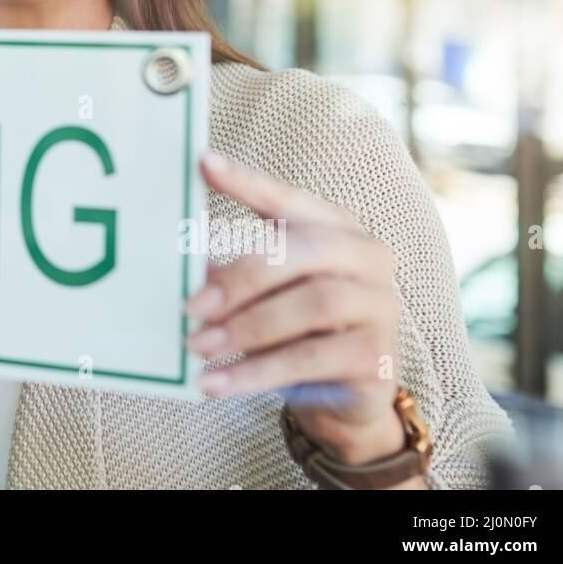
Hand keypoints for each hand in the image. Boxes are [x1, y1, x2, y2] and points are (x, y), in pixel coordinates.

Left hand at [185, 151, 404, 463]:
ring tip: (197, 347)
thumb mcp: (263, 294)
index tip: (204, 163)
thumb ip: (232, 269)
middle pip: (301, 252)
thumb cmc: (294, 330)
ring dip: (245, 328)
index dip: (249, 182)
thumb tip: (183, 259)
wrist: (342, 399)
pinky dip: (256, 372)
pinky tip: (216, 383)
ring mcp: (379, 305)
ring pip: (310, 305)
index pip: (289, 199)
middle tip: (190, 307)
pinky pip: (310, 358)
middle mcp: (367, 257)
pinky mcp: (378, 355)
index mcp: (336, 228)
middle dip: (239, 278)